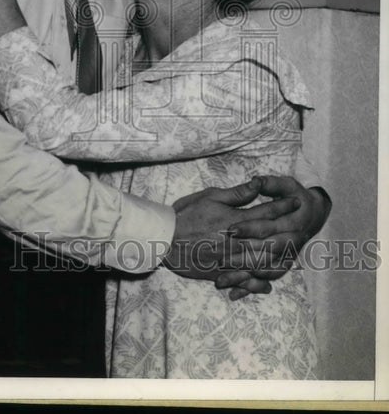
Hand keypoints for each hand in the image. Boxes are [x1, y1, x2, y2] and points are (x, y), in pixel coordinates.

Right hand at [163, 177, 299, 296]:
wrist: (165, 239)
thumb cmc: (186, 214)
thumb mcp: (210, 196)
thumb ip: (236, 194)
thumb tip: (256, 185)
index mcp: (234, 220)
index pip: (265, 212)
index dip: (282, 206)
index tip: (296, 201)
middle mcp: (237, 241)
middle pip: (270, 239)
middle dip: (289, 232)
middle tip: (305, 228)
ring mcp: (231, 260)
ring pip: (262, 261)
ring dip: (279, 259)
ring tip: (292, 256)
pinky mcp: (222, 273)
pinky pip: (244, 280)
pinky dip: (258, 283)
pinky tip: (269, 284)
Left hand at [220, 176, 331, 281]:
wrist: (315, 212)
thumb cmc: (297, 195)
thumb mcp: (287, 185)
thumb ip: (271, 184)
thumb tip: (257, 180)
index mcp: (290, 221)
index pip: (267, 226)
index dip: (249, 227)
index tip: (230, 229)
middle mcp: (290, 241)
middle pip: (264, 253)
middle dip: (242, 257)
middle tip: (220, 259)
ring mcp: (286, 255)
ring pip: (264, 271)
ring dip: (243, 277)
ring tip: (220, 280)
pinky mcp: (281, 264)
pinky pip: (265, 280)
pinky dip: (251, 288)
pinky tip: (234, 294)